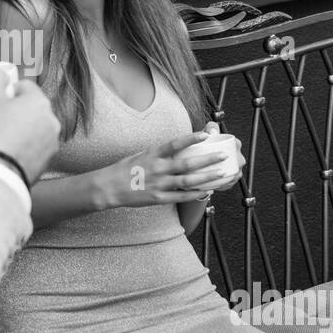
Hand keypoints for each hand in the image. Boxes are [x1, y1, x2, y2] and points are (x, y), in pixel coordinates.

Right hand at [0, 69, 59, 183]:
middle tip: (0, 121)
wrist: (0, 169)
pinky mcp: (49, 157)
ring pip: (35, 126)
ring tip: (6, 137)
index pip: (24, 86)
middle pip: (31, 107)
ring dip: (23, 128)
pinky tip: (13, 149)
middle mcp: (51, 119)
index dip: (8, 93)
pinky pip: (37, 145)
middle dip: (17, 111)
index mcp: (39, 101)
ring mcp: (52, 140)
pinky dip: (27, 145)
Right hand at [100, 126, 242, 208]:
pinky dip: (195, 194)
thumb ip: (160, 153)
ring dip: (206, 177)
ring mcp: (159, 184)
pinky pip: (180, 196)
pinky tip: (207, 191)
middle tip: (223, 156)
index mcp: (153, 154)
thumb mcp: (142, 154)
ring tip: (221, 174)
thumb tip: (178, 149)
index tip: (206, 134)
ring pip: (188, 181)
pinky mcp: (158, 198)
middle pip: (187, 164)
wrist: (109, 186)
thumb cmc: (126, 169)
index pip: (175, 144)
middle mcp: (157, 168)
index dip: (191, 138)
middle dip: (207, 160)